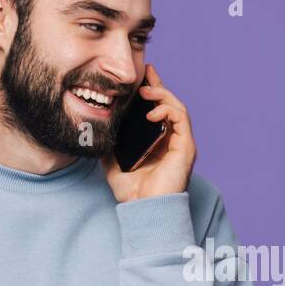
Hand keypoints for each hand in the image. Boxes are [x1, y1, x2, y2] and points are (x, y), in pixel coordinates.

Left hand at [101, 62, 195, 201]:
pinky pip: (181, 119)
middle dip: (158, 86)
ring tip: (146, 92)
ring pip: (177, 107)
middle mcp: (172, 140)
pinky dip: (168, 110)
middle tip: (145, 75)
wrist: (144, 210)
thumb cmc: (132, 192)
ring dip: (162, 95)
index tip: (142, 76)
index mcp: (158, 141)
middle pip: (169, 104)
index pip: (158, 109)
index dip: (152, 90)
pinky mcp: (186, 147)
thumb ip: (110, 144)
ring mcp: (180, 143)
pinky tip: (151, 112)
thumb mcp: (113, 161)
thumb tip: (99, 127)